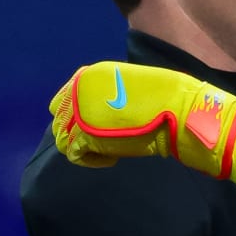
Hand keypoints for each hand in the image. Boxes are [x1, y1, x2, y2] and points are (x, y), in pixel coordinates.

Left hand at [49, 61, 235, 175]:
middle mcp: (78, 91)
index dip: (74, 114)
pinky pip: (75, 154)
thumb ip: (106, 93)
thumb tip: (99, 109)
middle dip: (74, 130)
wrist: (177, 110)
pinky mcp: (86, 137)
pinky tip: (112, 158)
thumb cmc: (163, 96)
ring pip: (63, 138)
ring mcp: (79, 114)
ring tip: (105, 149)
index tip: (92, 125)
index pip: (63, 97)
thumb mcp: (127, 84)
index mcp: (88, 75)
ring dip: (82, 146)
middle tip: (97, 139)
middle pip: (58, 117)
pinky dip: (92, 160)